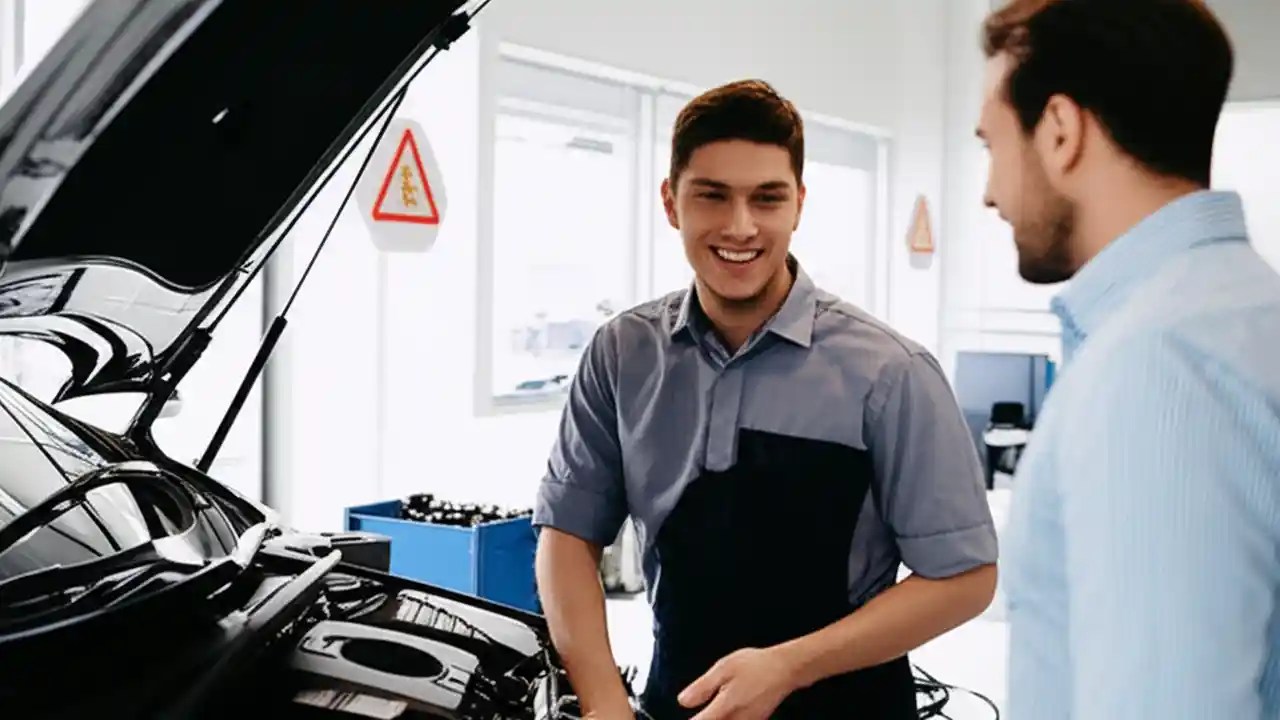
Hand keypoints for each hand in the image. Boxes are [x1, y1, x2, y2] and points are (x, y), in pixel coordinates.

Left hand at [677, 647, 799, 718]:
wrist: (785, 669)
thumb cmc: (754, 665)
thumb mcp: (724, 668)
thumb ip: (702, 687)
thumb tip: (683, 702)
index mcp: (725, 708)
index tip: (689, 714)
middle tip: (700, 712)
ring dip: (715, 719)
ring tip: (710, 712)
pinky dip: (727, 719)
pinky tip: (725, 712)